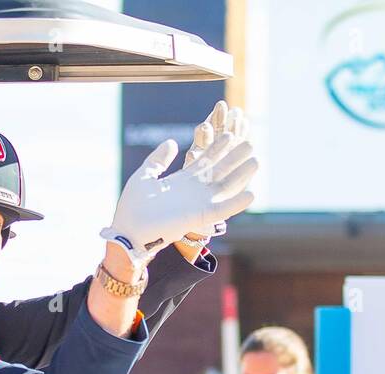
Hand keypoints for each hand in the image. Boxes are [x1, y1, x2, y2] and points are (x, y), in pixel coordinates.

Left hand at [101, 130, 256, 265]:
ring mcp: (199, 204)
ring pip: (226, 188)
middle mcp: (194, 192)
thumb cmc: (133, 207)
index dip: (217, 147)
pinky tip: (252, 194)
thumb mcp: (144, 175)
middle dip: (234, 157)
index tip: (229, 132)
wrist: (128, 230)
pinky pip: (222, 210)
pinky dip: (237, 203)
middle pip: (220, 171)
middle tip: (250, 142)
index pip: (204, 161)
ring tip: (256, 160)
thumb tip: (172, 142)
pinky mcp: (200, 217)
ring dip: (241, 176)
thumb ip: (158, 159)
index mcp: (182, 181)